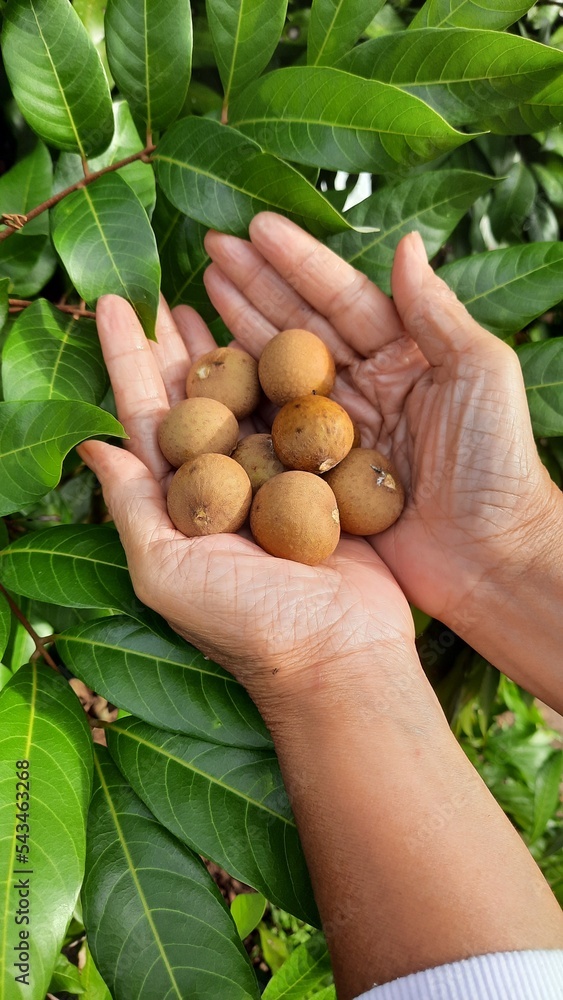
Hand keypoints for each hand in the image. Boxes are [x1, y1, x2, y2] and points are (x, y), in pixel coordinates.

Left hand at [78, 290, 416, 720]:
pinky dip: (288, 372)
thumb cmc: (246, 623)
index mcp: (175, 501)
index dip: (126, 359)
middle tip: (158, 287)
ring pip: (245, 396)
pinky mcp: (321, 476)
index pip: (142, 415)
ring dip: (225, 346)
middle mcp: (219, 483)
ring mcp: (271, 477)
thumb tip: (88, 445)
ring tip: (208, 297)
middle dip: (171, 344)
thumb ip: (130, 506)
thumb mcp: (167, 571)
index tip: (114, 304)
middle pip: (190, 397)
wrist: (339, 654)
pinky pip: (300, 413)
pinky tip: (279, 334)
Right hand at [204, 213, 560, 638]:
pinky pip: (270, 429)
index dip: (298, 262)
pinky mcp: (318, 474)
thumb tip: (405, 243)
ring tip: (200, 288)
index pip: (342, 297)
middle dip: (255, 283)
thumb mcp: (480, 374)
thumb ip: (436, 312)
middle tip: (210, 246)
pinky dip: (239, 400)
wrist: (489, 557)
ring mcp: (338, 430)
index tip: (255, 228)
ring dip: (239, 327)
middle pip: (300, 325)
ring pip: (279, 370)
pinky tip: (207, 370)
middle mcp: (367, 384)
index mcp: (406, 353)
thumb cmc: (497, 463)